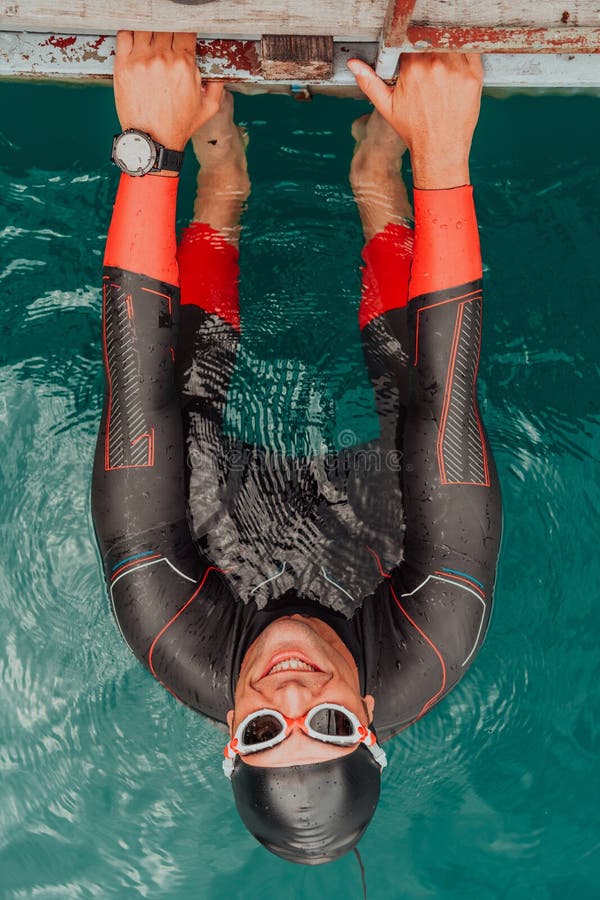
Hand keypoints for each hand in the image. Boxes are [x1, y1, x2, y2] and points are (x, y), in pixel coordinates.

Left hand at [113, 31, 223, 151]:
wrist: (154, 141)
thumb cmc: (179, 126)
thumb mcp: (209, 107)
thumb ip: (217, 83)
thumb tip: (219, 68)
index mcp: (184, 64)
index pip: (185, 31)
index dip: (184, 33)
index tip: (181, 38)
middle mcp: (162, 59)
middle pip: (165, 26)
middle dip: (167, 33)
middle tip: (166, 44)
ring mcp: (141, 60)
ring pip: (145, 27)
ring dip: (149, 32)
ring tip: (151, 44)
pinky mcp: (124, 65)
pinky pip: (125, 34)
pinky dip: (130, 33)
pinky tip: (135, 42)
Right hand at [347, 53, 483, 188]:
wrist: (439, 150)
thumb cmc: (413, 130)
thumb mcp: (386, 106)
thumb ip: (370, 81)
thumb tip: (354, 64)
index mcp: (413, 68)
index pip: (413, 42)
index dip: (413, 50)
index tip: (415, 61)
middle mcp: (436, 65)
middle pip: (433, 42)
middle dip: (430, 52)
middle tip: (430, 72)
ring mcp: (457, 70)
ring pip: (452, 46)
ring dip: (448, 54)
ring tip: (443, 75)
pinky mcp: (474, 77)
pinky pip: (472, 54)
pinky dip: (466, 58)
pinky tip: (457, 74)